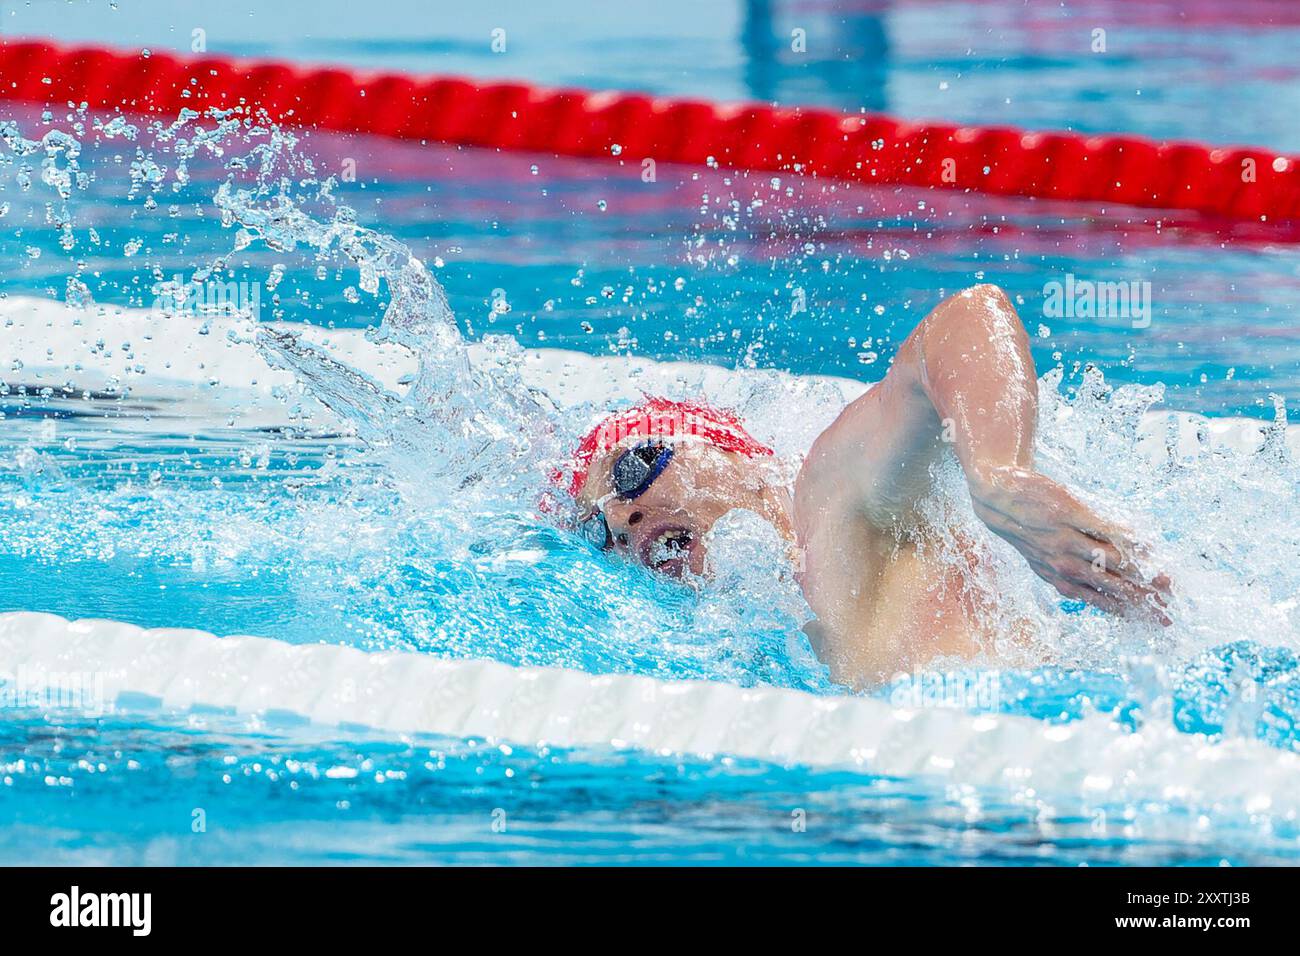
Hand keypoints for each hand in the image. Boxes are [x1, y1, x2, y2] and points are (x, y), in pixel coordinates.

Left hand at [967, 465, 1172, 624]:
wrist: (997, 498)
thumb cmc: (1027, 531)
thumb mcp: (1044, 561)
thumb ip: (1074, 577)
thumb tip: (1110, 591)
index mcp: (1060, 580)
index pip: (1103, 601)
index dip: (1132, 612)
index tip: (1157, 621)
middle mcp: (1064, 565)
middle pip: (1112, 585)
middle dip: (1143, 599)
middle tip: (1172, 608)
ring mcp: (1066, 540)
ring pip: (1111, 561)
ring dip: (1141, 572)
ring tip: (1167, 582)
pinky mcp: (1068, 514)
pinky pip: (1104, 529)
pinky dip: (1127, 539)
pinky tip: (1147, 545)